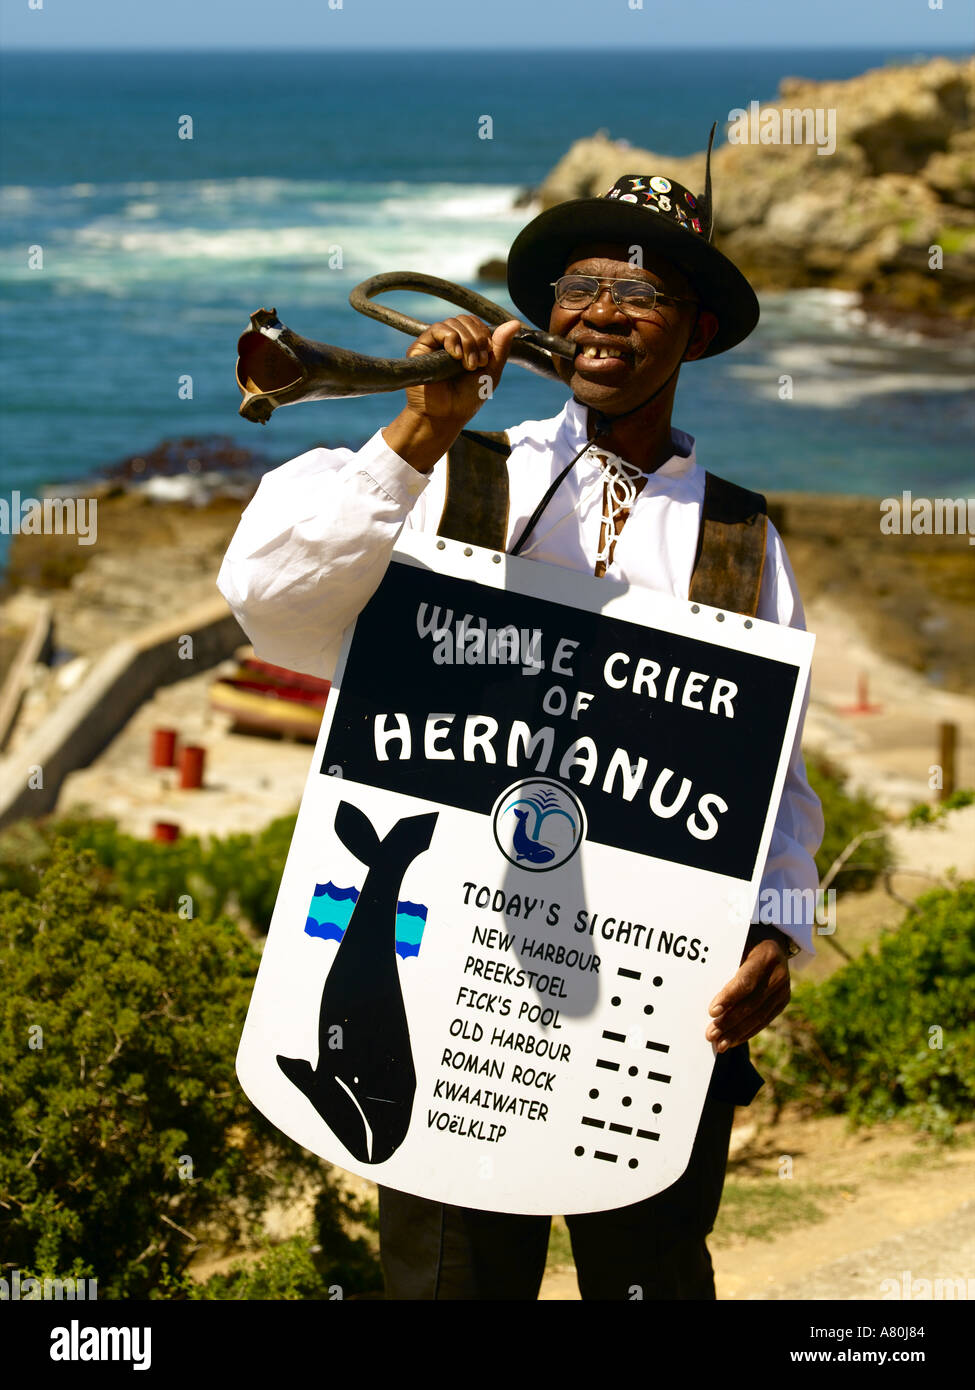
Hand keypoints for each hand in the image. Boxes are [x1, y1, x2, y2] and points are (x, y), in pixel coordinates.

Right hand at [383, 315, 521, 472]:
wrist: (446, 416)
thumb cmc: (467, 398)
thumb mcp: (490, 371)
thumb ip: (500, 347)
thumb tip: (515, 323)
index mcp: (465, 344)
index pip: (475, 323)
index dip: (484, 335)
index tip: (485, 358)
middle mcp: (449, 341)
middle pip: (465, 320)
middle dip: (476, 339)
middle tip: (477, 363)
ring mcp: (435, 343)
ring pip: (453, 323)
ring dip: (466, 342)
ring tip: (466, 365)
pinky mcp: (421, 347)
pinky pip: (437, 329)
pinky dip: (451, 339)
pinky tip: (455, 355)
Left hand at [705, 926, 790, 1051]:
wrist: (772, 941)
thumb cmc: (744, 941)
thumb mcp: (736, 942)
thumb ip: (724, 959)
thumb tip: (696, 981)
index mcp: (767, 955)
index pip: (746, 981)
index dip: (729, 997)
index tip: (711, 1011)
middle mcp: (779, 974)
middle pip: (752, 1003)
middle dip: (730, 1021)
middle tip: (710, 1034)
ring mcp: (783, 990)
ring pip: (759, 1016)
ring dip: (737, 1032)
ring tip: (719, 1043)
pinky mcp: (782, 1001)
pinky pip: (764, 1020)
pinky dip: (747, 1032)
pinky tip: (732, 1041)